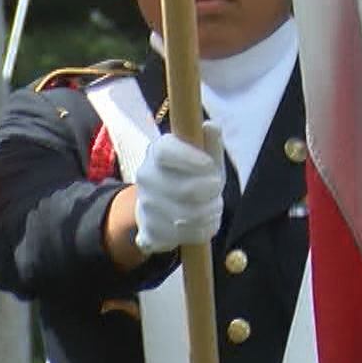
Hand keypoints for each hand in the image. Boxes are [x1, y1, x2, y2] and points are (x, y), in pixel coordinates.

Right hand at [133, 124, 225, 254]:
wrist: (161, 208)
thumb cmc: (189, 175)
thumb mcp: (202, 156)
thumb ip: (210, 144)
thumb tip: (211, 127)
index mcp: (157, 151)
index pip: (167, 152)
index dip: (191, 159)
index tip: (211, 166)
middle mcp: (145, 177)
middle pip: (186, 190)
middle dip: (211, 192)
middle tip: (217, 189)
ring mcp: (144, 207)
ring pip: (189, 216)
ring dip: (211, 212)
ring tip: (213, 206)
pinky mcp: (149, 233)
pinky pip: (186, 236)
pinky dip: (203, 230)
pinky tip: (204, 222)